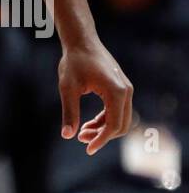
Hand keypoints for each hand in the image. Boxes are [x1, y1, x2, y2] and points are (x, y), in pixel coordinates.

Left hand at [58, 39, 132, 154]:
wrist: (82, 42)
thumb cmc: (74, 63)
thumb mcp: (68, 88)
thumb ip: (69, 112)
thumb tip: (67, 135)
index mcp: (116, 92)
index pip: (114, 125)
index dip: (101, 140)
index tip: (88, 150)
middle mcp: (126, 91)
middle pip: (121, 125)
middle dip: (103, 136)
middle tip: (81, 139)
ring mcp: (125, 89)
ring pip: (120, 119)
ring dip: (103, 129)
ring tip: (81, 133)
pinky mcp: (120, 88)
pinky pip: (117, 110)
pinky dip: (105, 120)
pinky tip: (88, 124)